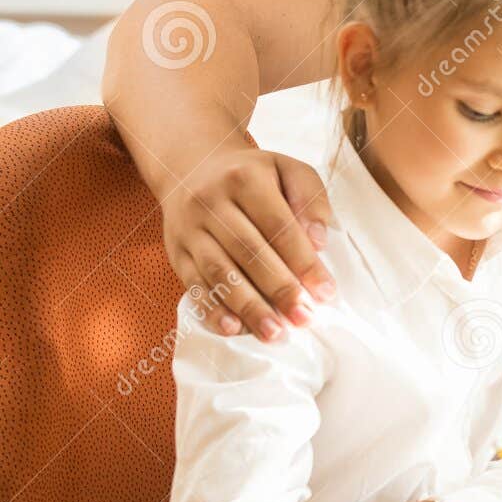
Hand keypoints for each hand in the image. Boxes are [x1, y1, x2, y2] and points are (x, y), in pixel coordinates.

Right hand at [163, 146, 336, 338]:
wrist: (193, 168)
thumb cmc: (254, 175)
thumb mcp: (288, 170)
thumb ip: (310, 199)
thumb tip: (318, 241)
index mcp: (245, 178)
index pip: (278, 224)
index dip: (303, 261)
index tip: (324, 292)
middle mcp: (211, 201)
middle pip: (248, 251)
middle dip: (279, 289)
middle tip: (303, 318)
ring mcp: (190, 229)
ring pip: (219, 271)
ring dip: (248, 306)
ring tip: (274, 333)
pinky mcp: (176, 252)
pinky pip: (193, 284)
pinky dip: (212, 309)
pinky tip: (233, 328)